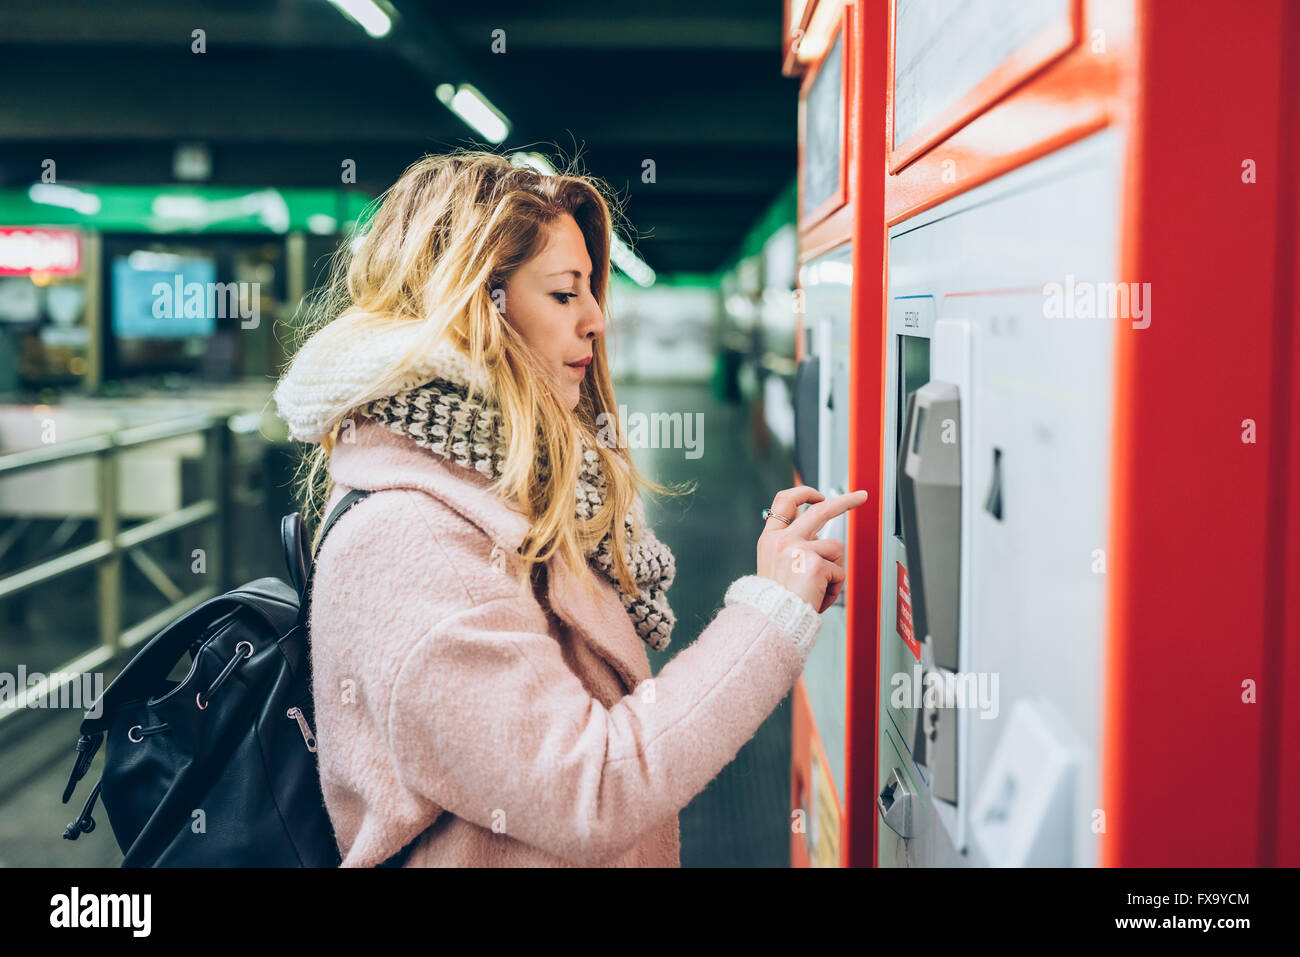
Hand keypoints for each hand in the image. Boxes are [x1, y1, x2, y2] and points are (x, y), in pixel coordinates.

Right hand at [756, 486, 868, 612]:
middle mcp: (783, 540)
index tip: (820, 496)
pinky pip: (839, 571)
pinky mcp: (815, 564)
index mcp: (771, 539)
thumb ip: (793, 545)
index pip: (785, 501)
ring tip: (817, 587)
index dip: (805, 493)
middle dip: (845, 501)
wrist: (773, 620)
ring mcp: (798, 549)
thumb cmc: (776, 600)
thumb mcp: (775, 565)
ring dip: (834, 569)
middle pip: (820, 510)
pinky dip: (834, 587)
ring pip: (835, 548)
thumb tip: (817, 532)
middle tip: (861, 496)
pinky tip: (819, 596)